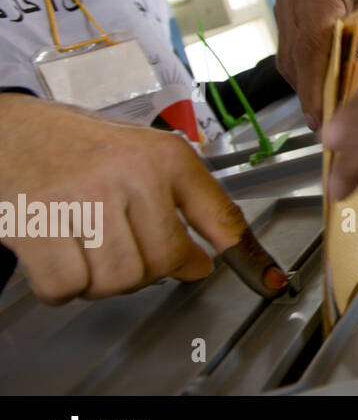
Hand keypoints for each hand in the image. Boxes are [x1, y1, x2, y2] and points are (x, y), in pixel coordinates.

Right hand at [0, 94, 286, 303]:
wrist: (13, 132)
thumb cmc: (84, 148)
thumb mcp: (150, 157)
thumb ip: (190, 203)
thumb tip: (206, 261)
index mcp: (165, 157)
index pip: (218, 216)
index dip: (242, 254)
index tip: (269, 281)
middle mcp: (130, 175)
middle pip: (161, 263)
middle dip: (144, 270)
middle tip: (124, 249)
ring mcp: (83, 199)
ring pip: (116, 280)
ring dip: (101, 280)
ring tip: (90, 249)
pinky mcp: (37, 224)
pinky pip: (66, 287)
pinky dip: (63, 287)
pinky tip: (61, 258)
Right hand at [275, 0, 357, 128]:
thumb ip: (354, 54)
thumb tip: (335, 93)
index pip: (310, 48)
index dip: (312, 87)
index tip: (318, 118)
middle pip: (297, 55)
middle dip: (313, 89)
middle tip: (327, 117)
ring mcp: (289, 3)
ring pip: (293, 57)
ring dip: (316, 77)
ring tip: (340, 91)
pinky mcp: (289, 13)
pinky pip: (296, 49)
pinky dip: (316, 65)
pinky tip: (339, 70)